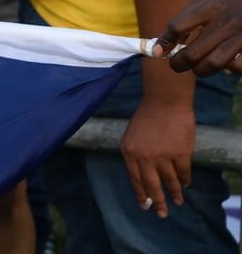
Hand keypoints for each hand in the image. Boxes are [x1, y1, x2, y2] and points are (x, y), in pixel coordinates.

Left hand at [120, 98, 193, 218]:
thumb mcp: (132, 135)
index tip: (145, 206)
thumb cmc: (147, 116)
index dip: (141, 194)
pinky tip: (185, 184)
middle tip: (161, 214)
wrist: (165, 102)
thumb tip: (142, 174)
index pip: (134, 179)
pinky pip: (183, 173)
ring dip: (175, 192)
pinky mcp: (180, 154)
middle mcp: (144, 157)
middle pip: (151, 186)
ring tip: (178, 201)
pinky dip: (185, 179)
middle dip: (157, 202)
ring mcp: (163, 156)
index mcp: (129, 152)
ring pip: (170, 181)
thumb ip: (135, 154)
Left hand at [154, 0, 241, 74]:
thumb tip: (165, 44)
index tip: (158, 51)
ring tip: (196, 68)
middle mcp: (225, 21)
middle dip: (178, 64)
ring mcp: (241, 35)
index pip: (177, 27)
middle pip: (193, 52)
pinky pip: (237, 66)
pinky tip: (224, 63)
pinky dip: (228, 68)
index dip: (164, 42)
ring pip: (213, 63)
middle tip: (175, 65)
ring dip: (199, 70)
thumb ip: (186, 18)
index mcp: (209, 5)